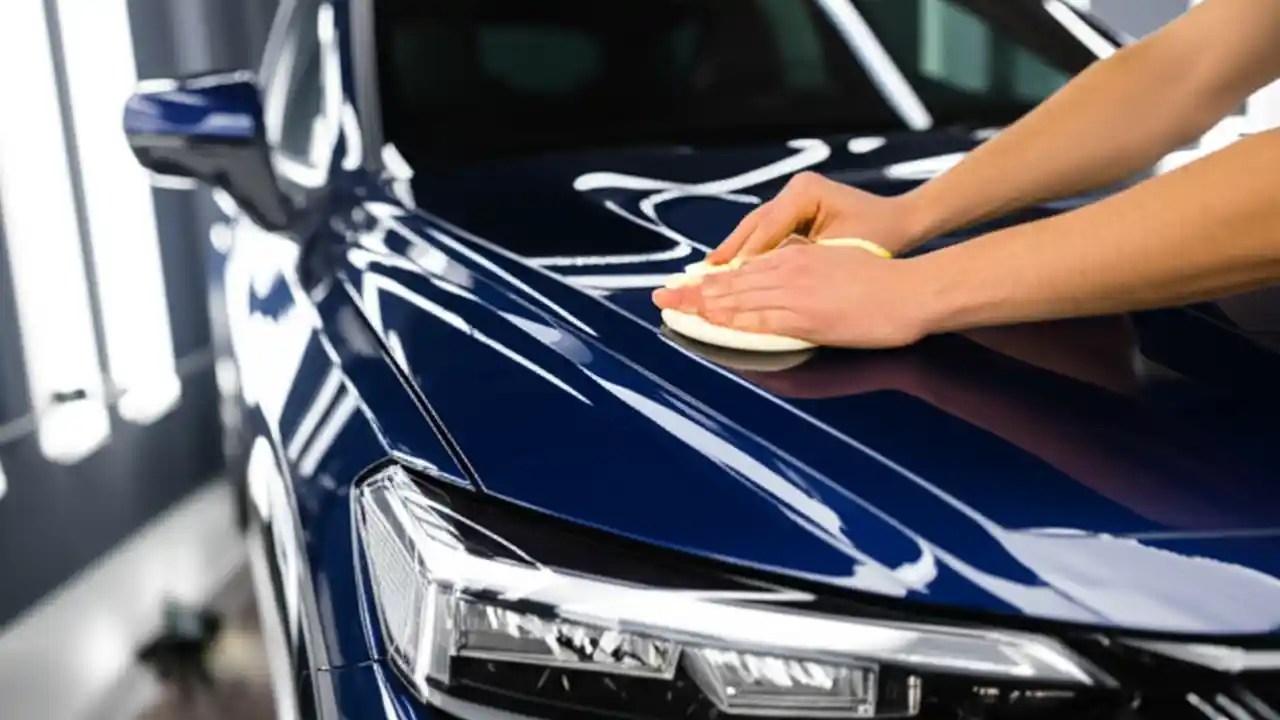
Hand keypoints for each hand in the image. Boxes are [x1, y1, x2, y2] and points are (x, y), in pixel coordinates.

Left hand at [654, 244, 933, 348]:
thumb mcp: (836, 266)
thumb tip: (786, 290)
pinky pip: (756, 320)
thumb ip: (807, 275)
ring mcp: (794, 294)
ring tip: (670, 309)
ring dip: (700, 305)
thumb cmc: (883, 282)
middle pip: (730, 282)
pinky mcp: (803, 317)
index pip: (744, 268)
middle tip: (660, 297)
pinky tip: (708, 323)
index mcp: (797, 259)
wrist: (910, 291)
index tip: (687, 285)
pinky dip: (728, 321)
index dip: (712, 279)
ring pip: (736, 298)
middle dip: (693, 292)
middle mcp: (789, 271)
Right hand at [709, 171, 923, 264]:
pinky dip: (751, 250)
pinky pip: (767, 232)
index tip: (725, 279)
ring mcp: (794, 196)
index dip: (745, 257)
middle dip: (731, 252)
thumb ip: (800, 262)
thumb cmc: (880, 236)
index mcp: (805, 191)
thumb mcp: (839, 252)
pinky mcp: (796, 207)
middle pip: (754, 226)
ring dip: (736, 251)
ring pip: (756, 228)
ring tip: (712, 272)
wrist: (903, 221)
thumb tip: (764, 279)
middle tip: (705, 275)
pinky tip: (734, 266)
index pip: (767, 229)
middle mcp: (795, 188)